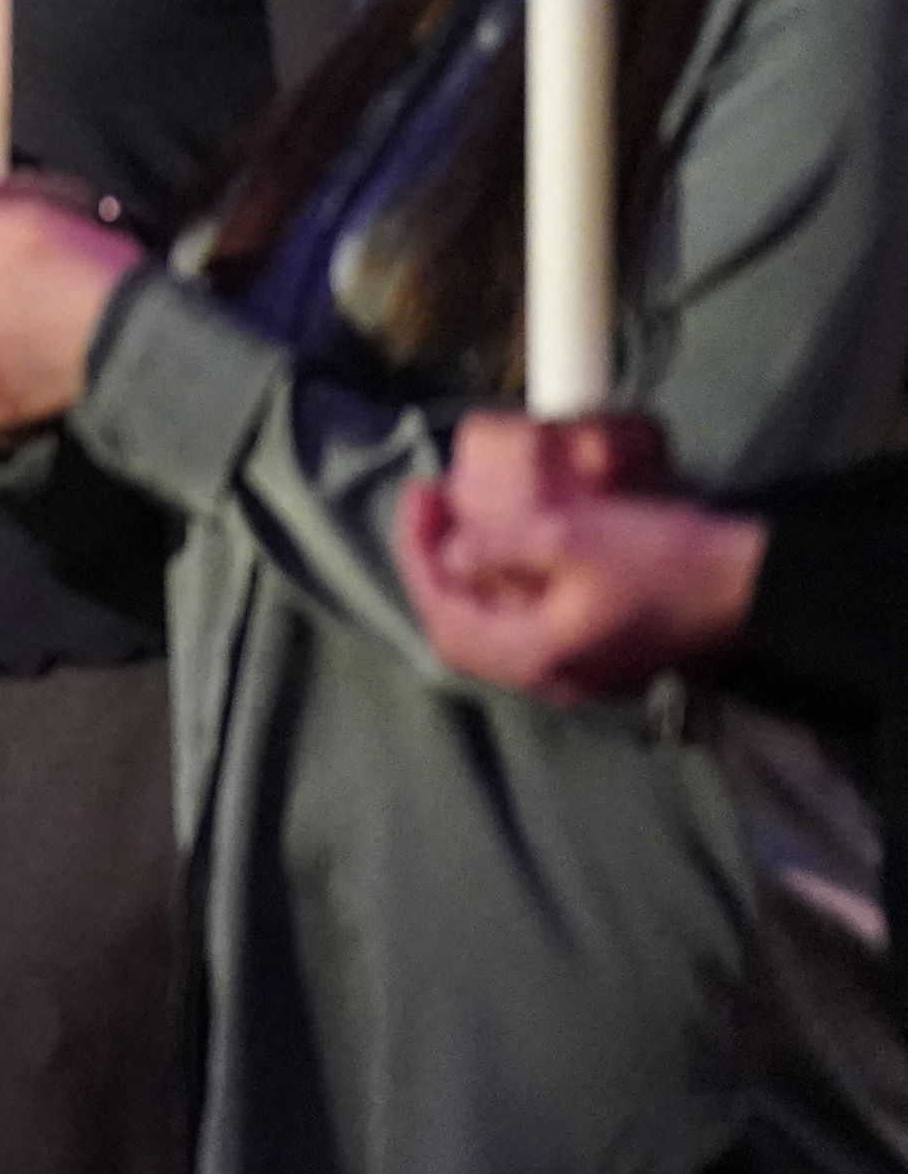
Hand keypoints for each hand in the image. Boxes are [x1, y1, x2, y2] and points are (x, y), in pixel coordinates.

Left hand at [396, 409, 752, 703]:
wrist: (756, 587)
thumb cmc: (663, 558)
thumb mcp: (569, 537)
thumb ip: (497, 549)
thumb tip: (449, 555)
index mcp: (535, 657)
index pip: (444, 616)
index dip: (417, 556)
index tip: (420, 496)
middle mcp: (549, 678)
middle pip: (461, 632)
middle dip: (434, 568)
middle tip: (432, 507)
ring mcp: (576, 671)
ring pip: (492, 632)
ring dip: (465, 579)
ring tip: (458, 521)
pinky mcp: (598, 653)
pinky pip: (525, 627)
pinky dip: (500, 589)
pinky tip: (504, 550)